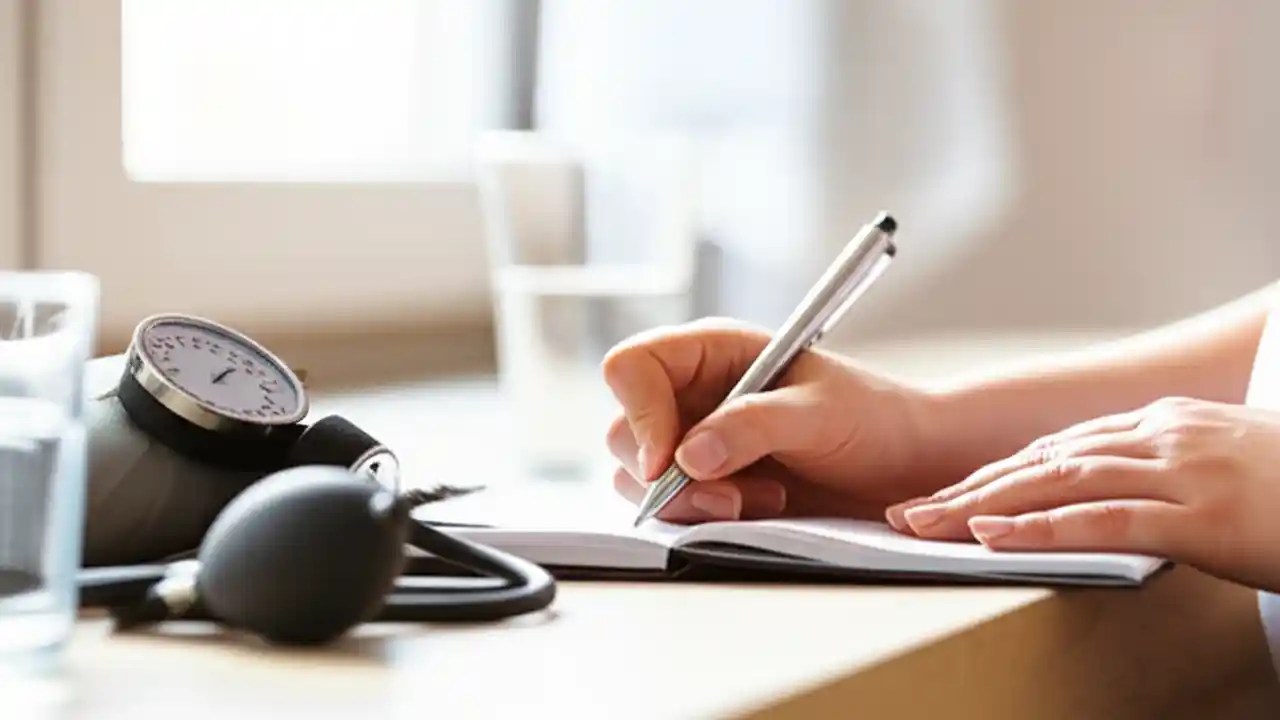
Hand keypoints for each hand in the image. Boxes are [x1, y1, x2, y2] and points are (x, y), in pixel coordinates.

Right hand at [601, 318, 940, 523]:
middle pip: (623, 430)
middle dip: (667, 474)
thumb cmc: (873, 419)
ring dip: (691, 501)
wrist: (906, 466)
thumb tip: (689, 456)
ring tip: (762, 500)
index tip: (667, 460)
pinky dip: (703, 518)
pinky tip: (759, 509)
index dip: (638, 411)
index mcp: (712, 352)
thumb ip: (752, 427)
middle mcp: (693, 393)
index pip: (632, 367)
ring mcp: (695, 440)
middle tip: (729, 497)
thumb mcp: (819, 414)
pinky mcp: (706, 483)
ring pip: (638, 477)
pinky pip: (669, 507)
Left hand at [886, 397, 1279, 591]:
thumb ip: (1159, 470)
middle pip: (1043, 460)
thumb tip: (1106, 486)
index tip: (944, 495)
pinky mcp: (1199, 514)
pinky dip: (1042, 528)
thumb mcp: (1218, 466)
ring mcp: (1179, 471)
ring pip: (1058, 482)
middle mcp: (1161, 436)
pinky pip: (1104, 519)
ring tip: (928, 527)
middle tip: (909, 513)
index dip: (993, 473)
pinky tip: (995, 538)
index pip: (1056, 448)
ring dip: (983, 507)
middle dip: (969, 488)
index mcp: (1162, 423)